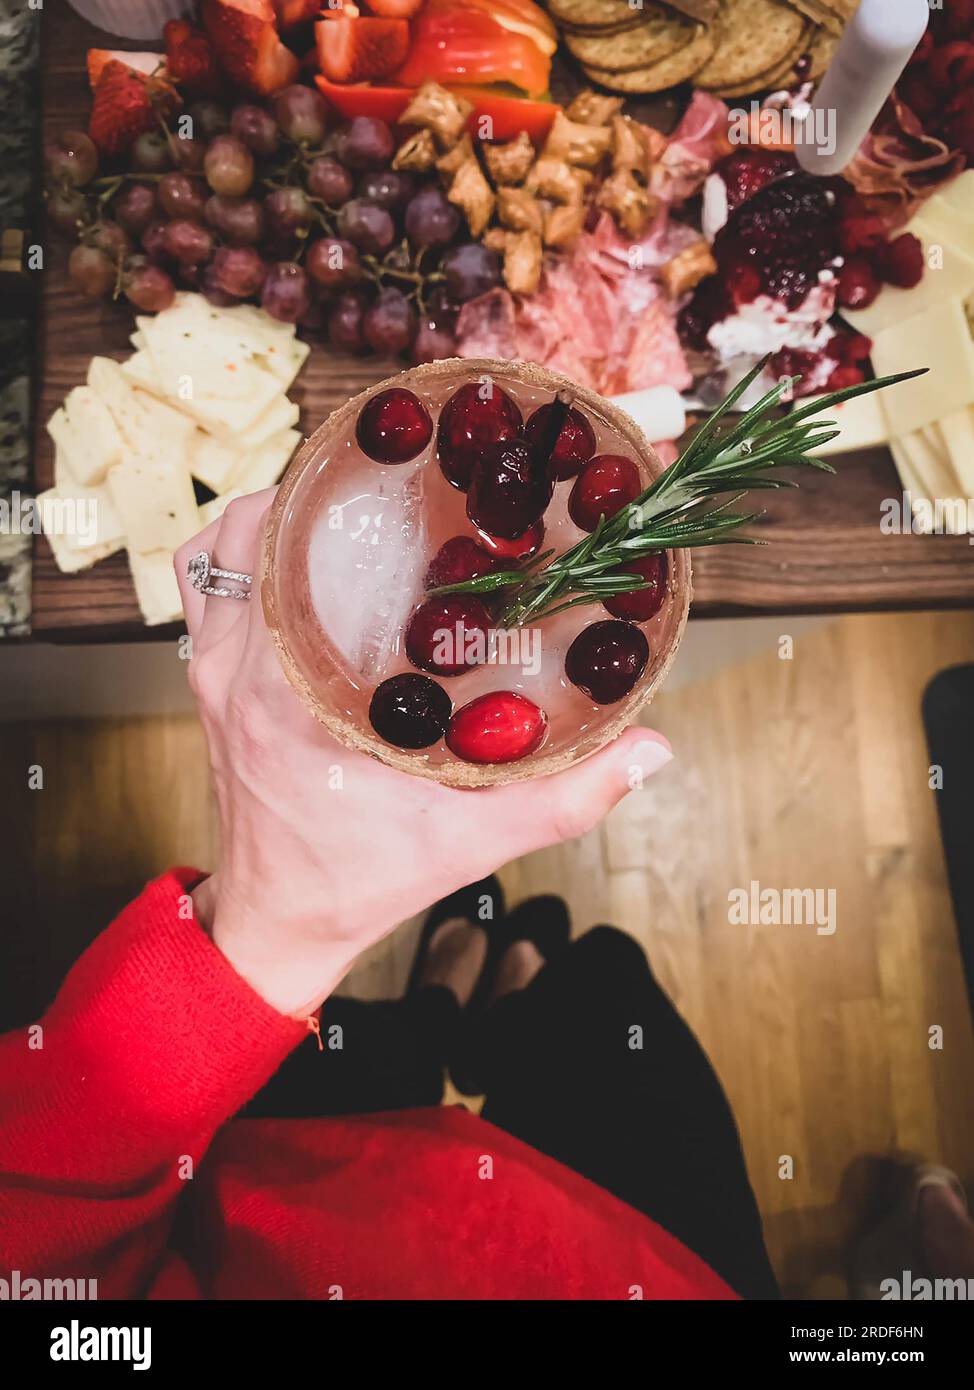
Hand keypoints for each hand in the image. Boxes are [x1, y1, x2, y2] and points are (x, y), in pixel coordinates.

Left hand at [175, 491, 672, 1016]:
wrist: (280, 925)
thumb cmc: (357, 884)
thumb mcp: (468, 844)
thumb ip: (562, 800)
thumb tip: (650, 752)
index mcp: (279, 699)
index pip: (274, 558)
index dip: (318, 499)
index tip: (383, 474)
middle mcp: (230, 675)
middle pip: (241, 538)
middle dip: (303, 494)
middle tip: (379, 485)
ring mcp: (209, 678)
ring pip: (215, 558)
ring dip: (267, 521)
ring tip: (341, 511)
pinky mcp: (207, 688)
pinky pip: (206, 595)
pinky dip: (241, 562)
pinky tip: (301, 563)